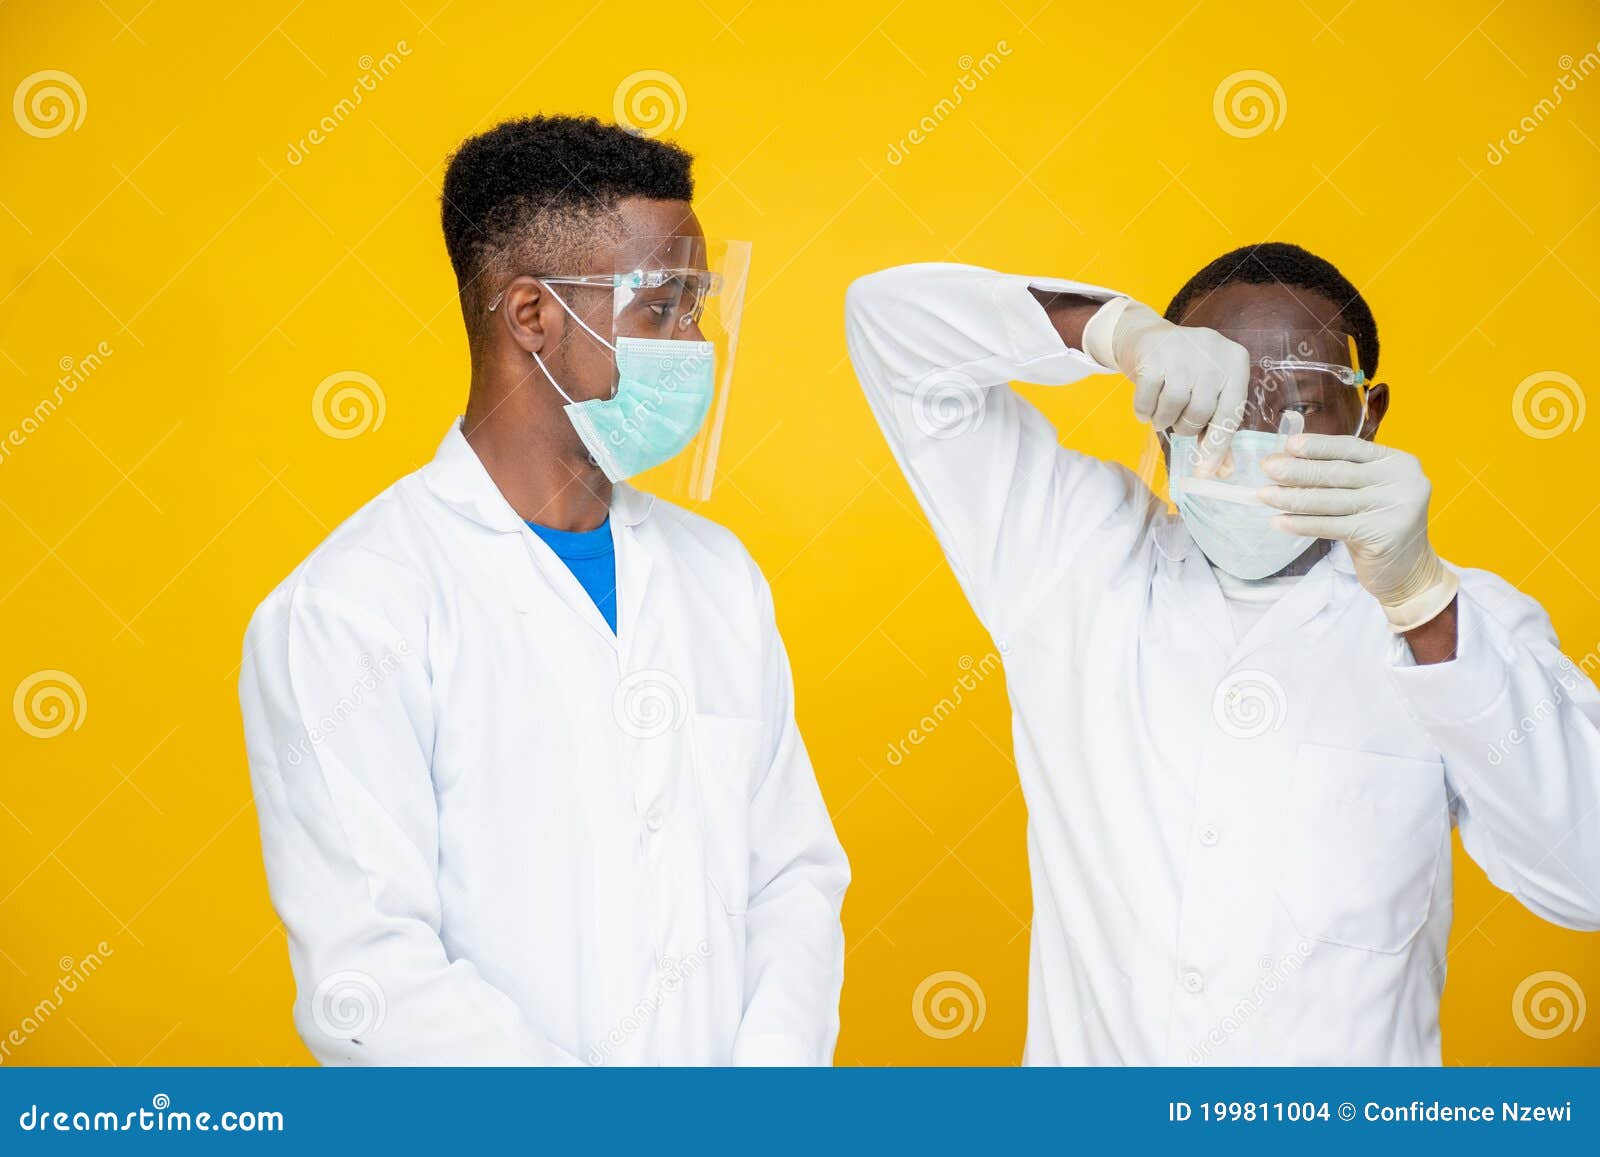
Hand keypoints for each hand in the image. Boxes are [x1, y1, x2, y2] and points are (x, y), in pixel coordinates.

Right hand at [1082, 298, 1248, 475]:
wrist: (1147, 336)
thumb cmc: (1185, 371)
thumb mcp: (1209, 393)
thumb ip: (1217, 430)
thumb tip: (1221, 470)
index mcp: (1236, 362)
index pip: (1231, 412)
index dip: (1217, 446)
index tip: (1204, 472)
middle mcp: (1213, 352)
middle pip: (1201, 411)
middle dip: (1185, 428)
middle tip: (1176, 423)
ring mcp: (1182, 351)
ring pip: (1174, 406)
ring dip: (1163, 420)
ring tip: (1161, 413)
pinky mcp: (1153, 354)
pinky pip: (1148, 399)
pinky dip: (1144, 412)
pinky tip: (1146, 408)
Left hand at [1260, 434, 1458, 633]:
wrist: (1409, 571)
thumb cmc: (1377, 526)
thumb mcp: (1366, 492)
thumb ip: (1338, 476)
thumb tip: (1287, 461)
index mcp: (1397, 462)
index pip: (1352, 447)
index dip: (1319, 446)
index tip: (1289, 444)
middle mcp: (1401, 481)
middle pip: (1338, 472)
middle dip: (1298, 470)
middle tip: (1267, 467)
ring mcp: (1394, 508)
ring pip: (1330, 500)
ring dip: (1292, 497)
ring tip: (1263, 495)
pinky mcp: (1382, 535)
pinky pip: (1331, 526)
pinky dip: (1302, 524)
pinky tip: (1279, 521)